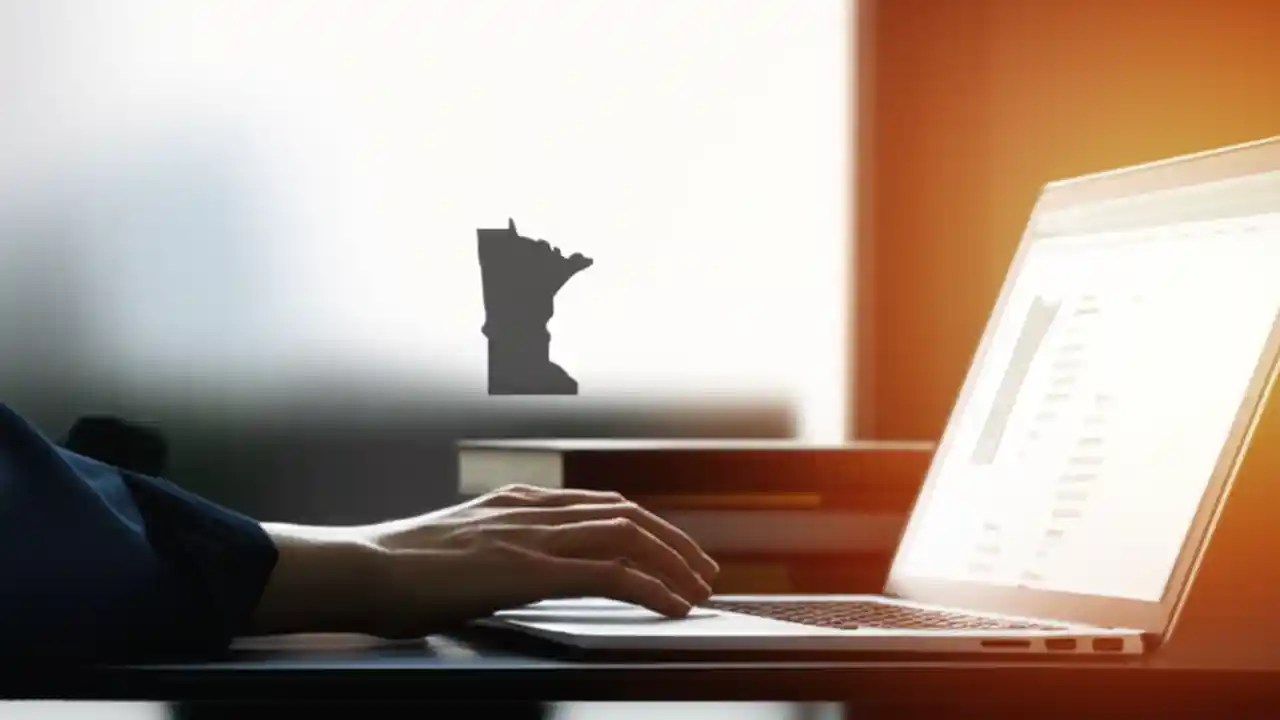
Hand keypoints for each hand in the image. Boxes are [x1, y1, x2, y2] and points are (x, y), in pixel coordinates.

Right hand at [251, 485, 718, 637]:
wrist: (360, 568)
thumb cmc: (394, 569)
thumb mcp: (455, 549)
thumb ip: (491, 551)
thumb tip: (505, 572)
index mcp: (515, 503)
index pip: (598, 506)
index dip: (642, 527)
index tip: (666, 549)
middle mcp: (531, 510)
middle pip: (625, 515)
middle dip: (672, 542)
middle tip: (701, 571)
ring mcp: (531, 536)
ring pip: (627, 537)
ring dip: (672, 563)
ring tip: (699, 590)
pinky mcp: (528, 570)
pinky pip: (608, 575)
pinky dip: (650, 587)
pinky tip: (671, 605)